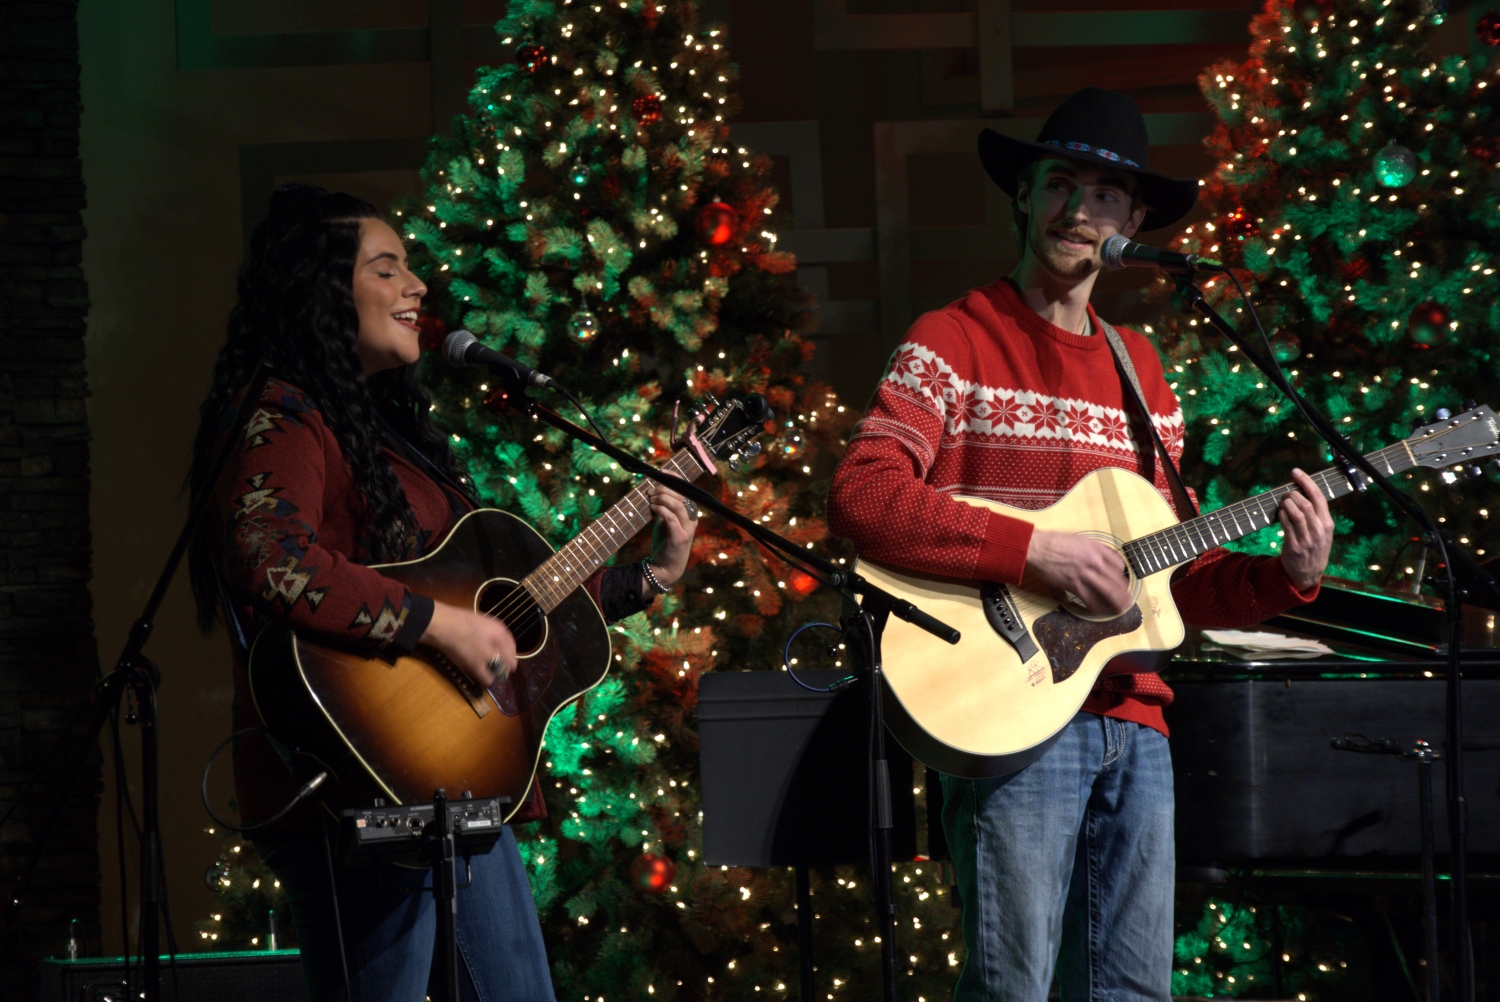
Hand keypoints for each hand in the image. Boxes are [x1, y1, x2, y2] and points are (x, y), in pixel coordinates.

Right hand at [420, 600, 516, 687]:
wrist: (444, 625)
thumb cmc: (459, 619)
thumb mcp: (483, 621)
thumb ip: (493, 633)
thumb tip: (497, 644)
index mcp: (500, 630)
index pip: (513, 648)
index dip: (508, 655)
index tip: (503, 658)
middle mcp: (499, 643)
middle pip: (511, 663)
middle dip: (505, 666)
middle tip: (497, 668)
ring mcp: (488, 655)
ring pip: (502, 673)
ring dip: (497, 674)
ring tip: (489, 672)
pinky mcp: (476, 666)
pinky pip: (488, 680)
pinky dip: (486, 680)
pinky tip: (482, 677)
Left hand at [643, 481, 699, 595]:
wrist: (665, 567)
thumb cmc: (665, 543)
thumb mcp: (665, 522)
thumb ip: (664, 507)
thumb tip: (654, 490)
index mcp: (691, 513)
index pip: (686, 490)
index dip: (675, 478)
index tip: (661, 472)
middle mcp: (692, 519)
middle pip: (681, 495)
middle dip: (664, 489)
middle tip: (650, 491)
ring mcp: (688, 528)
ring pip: (677, 504)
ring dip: (661, 498)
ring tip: (651, 500)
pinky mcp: (680, 537)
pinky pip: (671, 518)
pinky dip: (661, 510)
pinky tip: (653, 508)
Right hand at [1025, 530, 1131, 616]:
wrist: (1038, 547)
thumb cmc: (1054, 541)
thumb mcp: (1079, 539)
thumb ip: (1092, 548)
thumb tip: (1099, 556)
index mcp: (1096, 549)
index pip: (1118, 564)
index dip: (1122, 574)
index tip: (1121, 580)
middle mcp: (1094, 562)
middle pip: (1116, 580)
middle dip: (1124, 593)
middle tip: (1128, 600)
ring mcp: (1085, 574)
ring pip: (1107, 591)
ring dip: (1116, 602)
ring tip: (1120, 609)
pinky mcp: (1073, 585)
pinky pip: (1090, 600)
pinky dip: (1097, 608)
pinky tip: (1100, 612)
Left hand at [1278, 468, 1334, 589]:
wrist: (1308, 574)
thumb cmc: (1314, 548)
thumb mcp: (1322, 532)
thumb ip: (1316, 515)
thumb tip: (1302, 492)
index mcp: (1327, 524)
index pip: (1319, 497)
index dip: (1306, 482)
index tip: (1296, 472)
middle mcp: (1319, 530)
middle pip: (1307, 503)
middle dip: (1294, 493)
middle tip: (1287, 493)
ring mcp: (1307, 539)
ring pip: (1296, 513)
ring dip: (1286, 503)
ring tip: (1283, 501)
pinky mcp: (1294, 546)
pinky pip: (1286, 526)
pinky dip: (1281, 515)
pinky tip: (1279, 511)